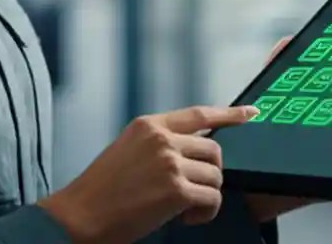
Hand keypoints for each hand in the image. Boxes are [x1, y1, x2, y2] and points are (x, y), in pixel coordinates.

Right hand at [39, 104, 259, 242]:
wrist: (81, 215)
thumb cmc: (102, 190)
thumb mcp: (128, 151)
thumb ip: (159, 145)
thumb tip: (195, 155)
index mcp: (148, 125)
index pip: (199, 114)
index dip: (229, 113)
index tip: (250, 113)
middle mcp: (161, 139)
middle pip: (214, 151)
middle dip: (210, 174)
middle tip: (190, 193)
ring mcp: (169, 162)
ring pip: (215, 176)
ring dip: (205, 196)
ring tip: (182, 209)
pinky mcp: (176, 190)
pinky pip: (212, 199)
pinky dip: (204, 213)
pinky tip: (184, 218)